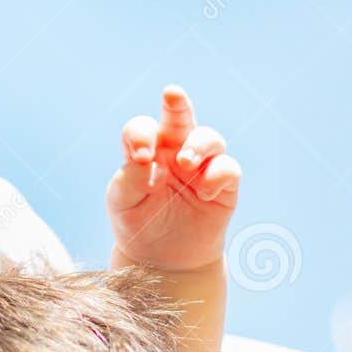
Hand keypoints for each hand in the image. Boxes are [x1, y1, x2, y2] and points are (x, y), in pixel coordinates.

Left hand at [106, 85, 240, 270]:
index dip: (140, 135)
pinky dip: (218, 175)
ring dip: (199, 144)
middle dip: (177, 103)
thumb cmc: (137, 221)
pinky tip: (204, 192)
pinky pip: (228, 168)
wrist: (162, 258)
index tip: (140, 157)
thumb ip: (131, 178)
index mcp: (145, 149)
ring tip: (186, 162)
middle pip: (179, 116)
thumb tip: (145, 158)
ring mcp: (201, 165)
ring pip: (209, 137)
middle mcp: (174, 149)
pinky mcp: (223, 184)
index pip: (141, 128)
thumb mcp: (124, 202)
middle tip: (171, 93)